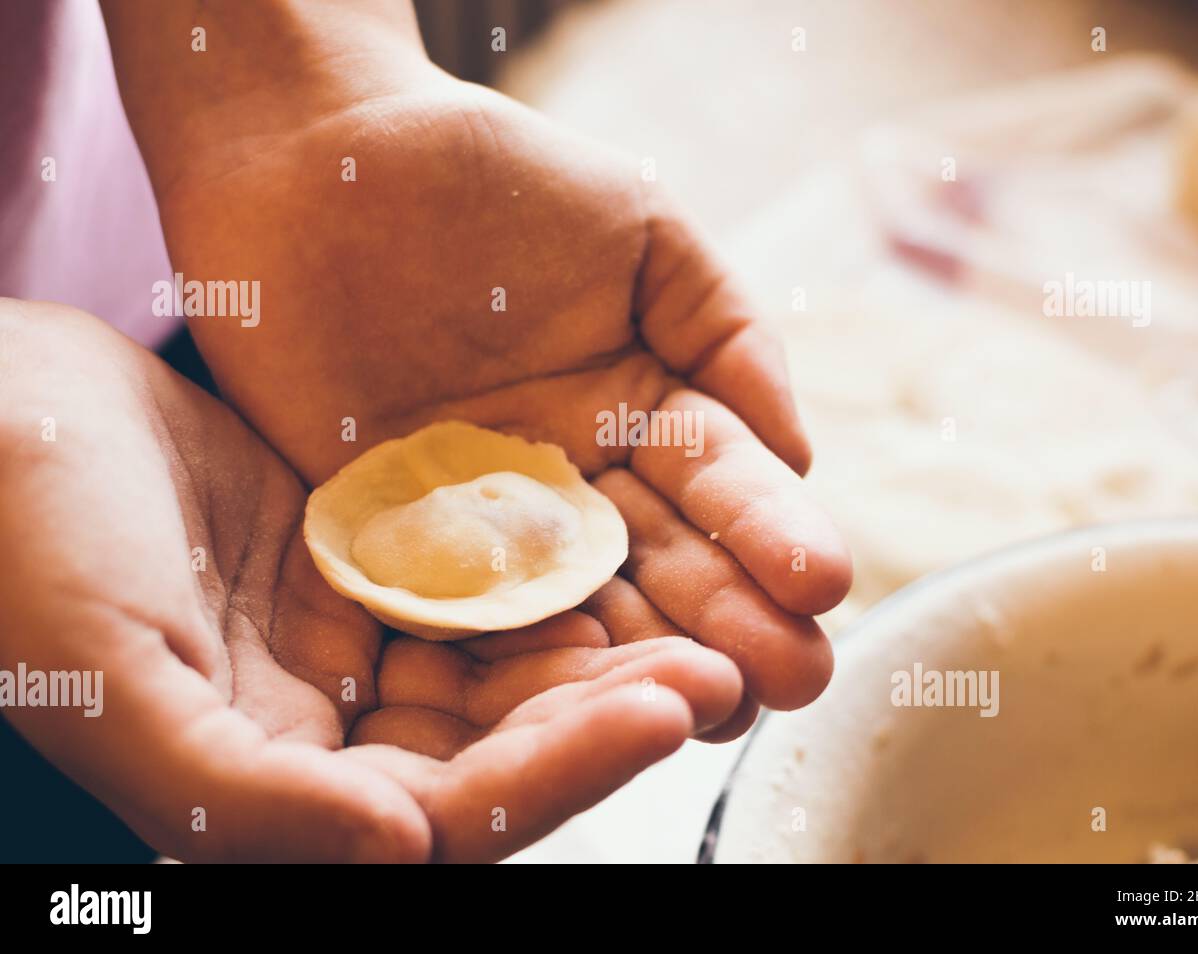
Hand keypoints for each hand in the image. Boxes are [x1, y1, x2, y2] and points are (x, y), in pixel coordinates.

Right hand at [0, 300, 744, 861]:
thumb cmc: (23, 547)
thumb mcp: (116, 680)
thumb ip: (248, 796)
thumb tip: (403, 852)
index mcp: (275, 792)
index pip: (451, 810)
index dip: (562, 769)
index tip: (666, 711)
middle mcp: (327, 736)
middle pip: (501, 745)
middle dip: (611, 711)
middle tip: (725, 666)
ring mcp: (348, 650)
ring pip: (503, 666)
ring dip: (601, 645)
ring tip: (704, 613)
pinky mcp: (362, 567)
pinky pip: (475, 581)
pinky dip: (546, 573)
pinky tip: (617, 544)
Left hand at [126, 44, 851, 711]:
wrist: (316, 167)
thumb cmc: (488, 178)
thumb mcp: (638, 235)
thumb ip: (727, 330)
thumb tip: (801, 452)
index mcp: (642, 410)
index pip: (720, 484)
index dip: (771, 533)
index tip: (825, 585)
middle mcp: (575, 482)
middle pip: (663, 564)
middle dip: (732, 622)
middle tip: (797, 683)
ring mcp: (488, 524)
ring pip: (577, 606)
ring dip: (644, 661)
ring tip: (715, 711)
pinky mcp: (395, 547)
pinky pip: (458, 609)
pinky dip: (511, 656)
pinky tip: (566, 699)